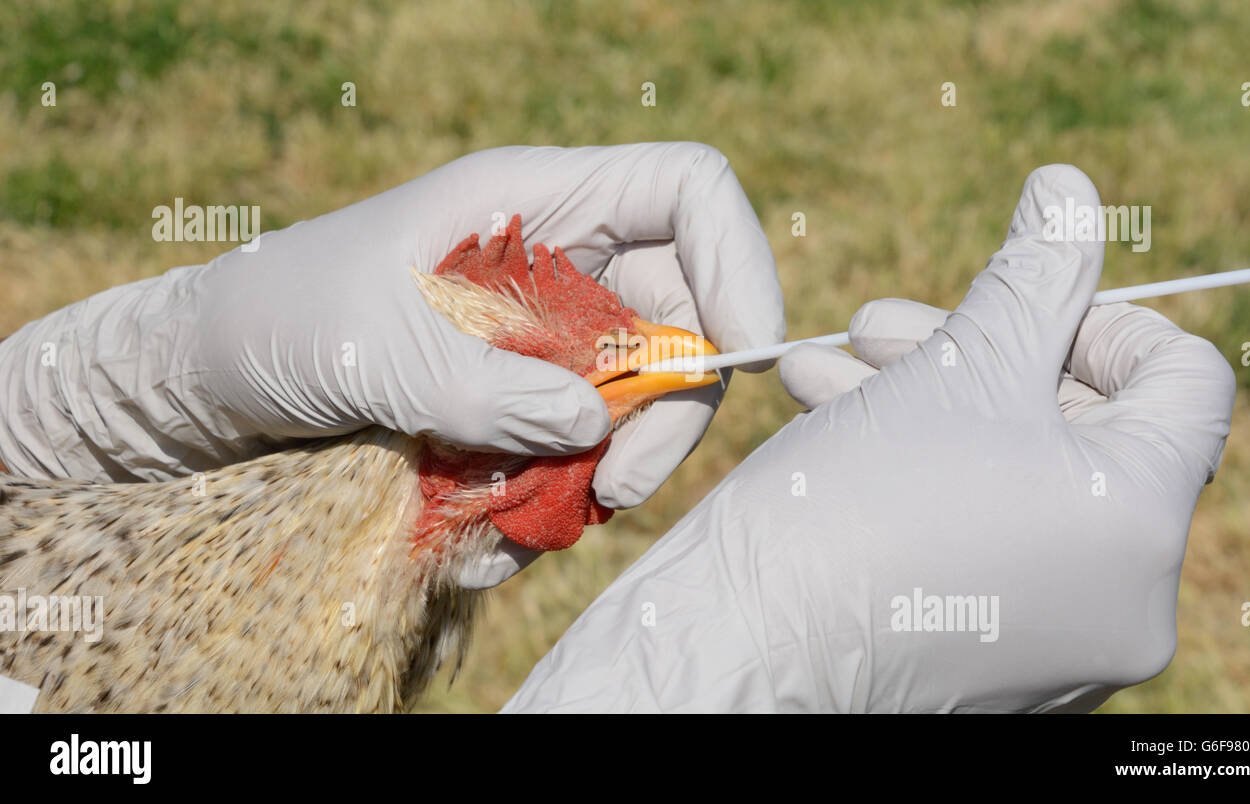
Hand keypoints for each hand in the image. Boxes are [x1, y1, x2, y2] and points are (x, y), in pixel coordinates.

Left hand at [0, 143, 783, 509]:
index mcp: (536, 200)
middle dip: (669, 406)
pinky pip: (577, 448)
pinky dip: (552, 496)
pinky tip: (488, 531)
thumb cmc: (279, 320)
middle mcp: (559, 260)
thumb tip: (595, 429)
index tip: (741, 356)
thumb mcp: (376, 349)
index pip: (687, 193)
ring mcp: (544, 333)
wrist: (213, 376)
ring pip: (635, 396)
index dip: (738, 260)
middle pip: (681, 314)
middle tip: (620, 486)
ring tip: (528, 520)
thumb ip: (488, 390)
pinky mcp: (521, 397)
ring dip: (605, 467)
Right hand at [501, 165, 1235, 711]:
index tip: (1017, 302)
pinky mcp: (999, 654)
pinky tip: (832, 420)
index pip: (1186, 381)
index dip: (1103, 315)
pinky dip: (925, 474)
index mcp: (1140, 523)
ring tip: (830, 366)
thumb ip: (1033, 273)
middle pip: (1086, 427)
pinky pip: (988, 536)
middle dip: (979, 352)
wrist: (741, 651)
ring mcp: (1062, 635)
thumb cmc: (846, 511)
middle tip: (884, 323)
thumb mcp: (953, 367)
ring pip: (1020, 478)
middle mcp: (1123, 596)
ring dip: (928, 402)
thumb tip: (1069, 187)